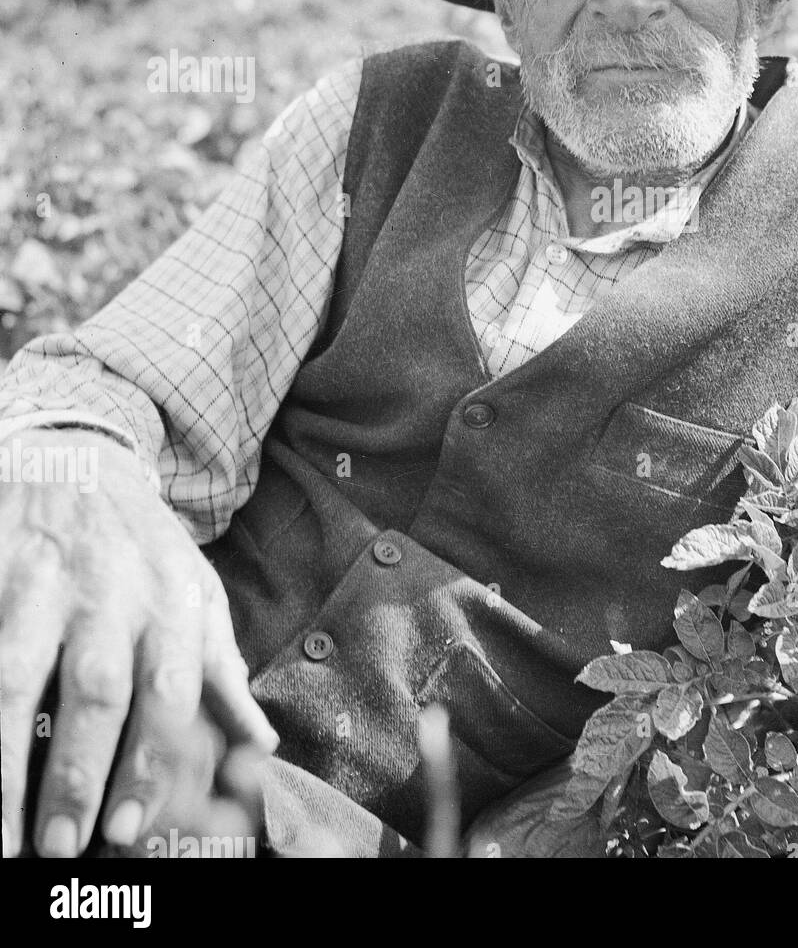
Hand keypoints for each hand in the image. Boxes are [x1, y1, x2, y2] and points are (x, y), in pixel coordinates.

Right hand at [0, 428, 276, 857]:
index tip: (127, 828)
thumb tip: (261, 743)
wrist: (80, 463)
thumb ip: (220, 669)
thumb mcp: (196, 592)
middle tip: (60, 845)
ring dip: (3, 765)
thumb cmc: (143, 548)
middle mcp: (109, 592)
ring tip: (0, 837)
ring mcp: (41, 582)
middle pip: (93, 692)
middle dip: (75, 775)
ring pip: (13, 679)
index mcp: (171, 601)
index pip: (167, 691)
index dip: (147, 761)